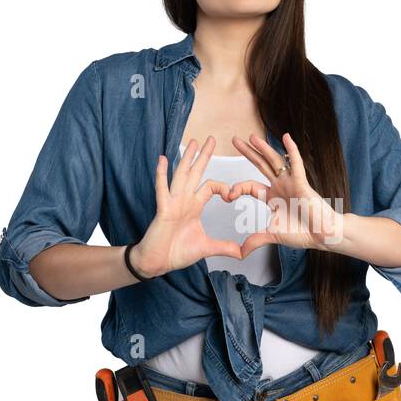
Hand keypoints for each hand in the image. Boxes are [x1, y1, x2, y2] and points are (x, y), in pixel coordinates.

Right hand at [132, 137, 244, 277]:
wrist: (157, 262)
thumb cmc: (176, 252)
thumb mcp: (207, 248)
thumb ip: (225, 248)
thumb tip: (242, 254)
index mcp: (194, 206)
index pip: (211, 186)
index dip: (224, 188)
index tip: (232, 196)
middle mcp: (184, 200)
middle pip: (196, 173)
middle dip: (204, 156)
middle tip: (211, 139)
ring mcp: (172, 203)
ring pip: (182, 175)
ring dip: (187, 158)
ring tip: (194, 142)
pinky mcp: (163, 209)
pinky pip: (162, 189)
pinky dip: (162, 174)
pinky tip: (162, 159)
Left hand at [223, 132, 343, 255]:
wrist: (323, 235)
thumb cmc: (303, 233)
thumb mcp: (272, 235)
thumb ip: (256, 240)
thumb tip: (240, 253)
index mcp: (271, 197)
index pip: (250, 186)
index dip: (237, 188)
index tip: (228, 195)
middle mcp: (280, 186)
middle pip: (260, 165)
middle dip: (248, 153)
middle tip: (235, 140)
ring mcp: (290, 183)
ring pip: (274, 161)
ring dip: (263, 149)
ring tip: (251, 137)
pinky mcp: (302, 183)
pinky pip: (296, 164)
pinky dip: (292, 151)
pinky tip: (286, 137)